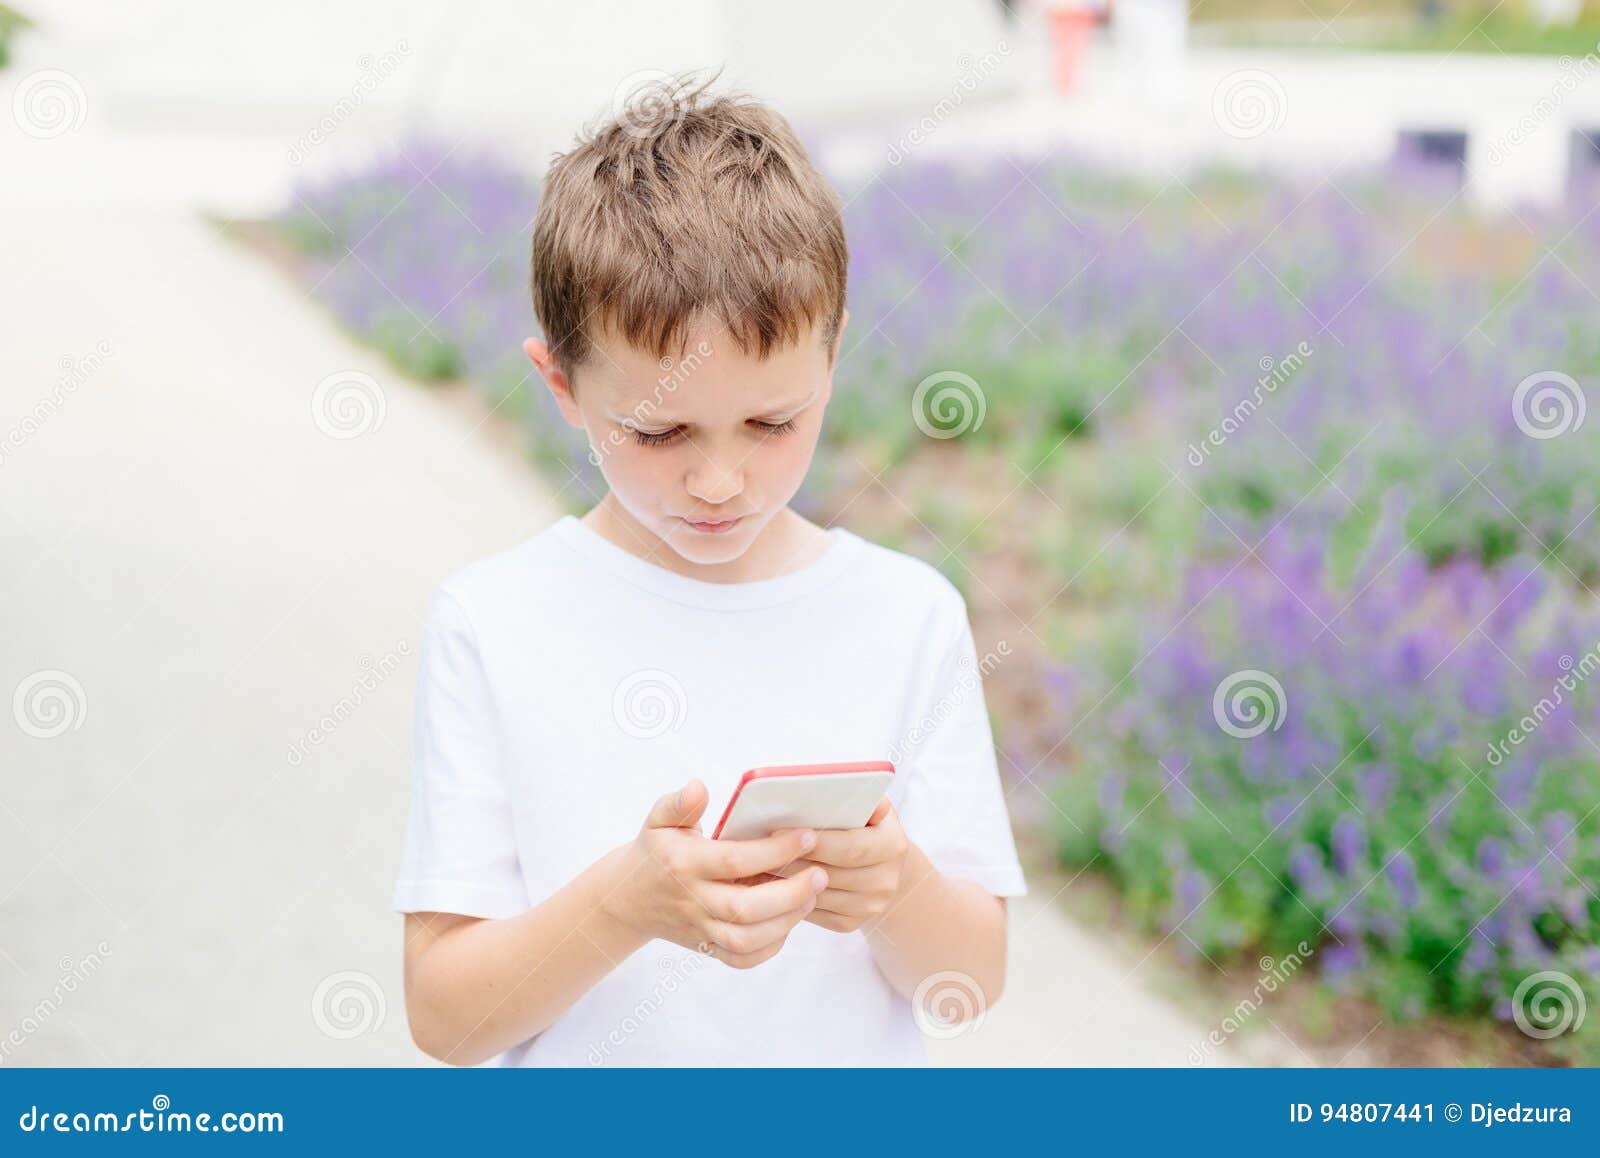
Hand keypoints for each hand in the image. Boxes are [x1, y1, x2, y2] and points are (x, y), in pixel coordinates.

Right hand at [596, 779, 829, 968]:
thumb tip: (699, 786)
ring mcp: (699, 928)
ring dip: (784, 922)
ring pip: (745, 939)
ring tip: (811, 897)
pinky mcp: (706, 948)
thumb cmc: (655, 852)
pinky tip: (788, 923)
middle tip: (821, 875)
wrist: (627, 899)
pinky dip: (768, 948)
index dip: (774, 850)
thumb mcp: (659, 820)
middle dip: (790, 894)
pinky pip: (740, 959)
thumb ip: (679, 803)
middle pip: (744, 908)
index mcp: (684, 863)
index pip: (734, 860)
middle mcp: (693, 900)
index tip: (808, 836)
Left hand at [758, 797, 909, 933]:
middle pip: (830, 874)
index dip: (814, 842)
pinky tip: (769, 886)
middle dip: (791, 862)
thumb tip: (833, 784)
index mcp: (892, 846)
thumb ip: (860, 797)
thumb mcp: (873, 807)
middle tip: (758, 851)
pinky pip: (815, 913)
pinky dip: (790, 899)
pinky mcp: (851, 923)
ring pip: (817, 896)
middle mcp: (885, 881)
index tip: (780, 830)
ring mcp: (869, 906)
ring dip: (785, 883)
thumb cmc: (869, 828)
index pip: (850, 847)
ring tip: (756, 867)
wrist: (888, 868)